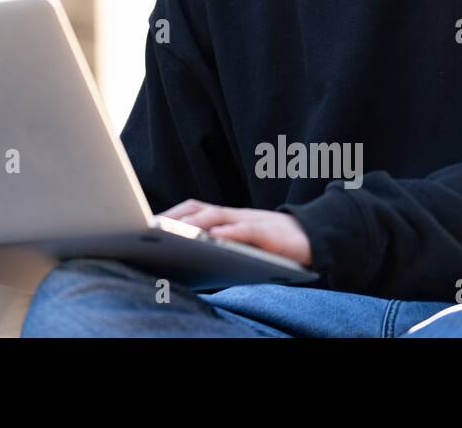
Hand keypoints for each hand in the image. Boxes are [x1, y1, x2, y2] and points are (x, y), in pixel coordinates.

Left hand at [159, 199, 312, 266]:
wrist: (314, 237)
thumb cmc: (273, 244)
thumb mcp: (242, 243)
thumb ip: (220, 243)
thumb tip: (190, 252)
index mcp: (227, 218)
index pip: (193, 209)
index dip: (171, 213)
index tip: (148, 222)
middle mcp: (234, 215)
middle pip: (198, 208)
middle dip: (175, 215)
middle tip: (153, 225)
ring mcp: (250, 221)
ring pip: (218, 215)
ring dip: (195, 222)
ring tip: (175, 230)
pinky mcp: (267, 233)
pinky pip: (245, 229)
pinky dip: (229, 232)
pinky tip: (215, 238)